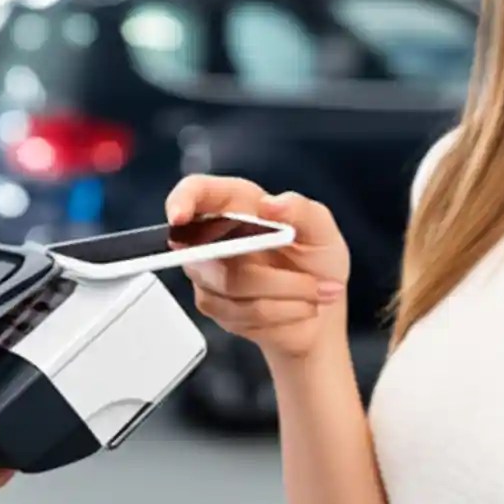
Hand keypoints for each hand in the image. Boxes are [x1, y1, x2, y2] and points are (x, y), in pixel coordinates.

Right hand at [165, 176, 350, 360]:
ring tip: (312, 292)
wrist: (320, 309)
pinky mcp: (211, 303)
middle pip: (214, 249)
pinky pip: (238, 311)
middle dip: (270, 273)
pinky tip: (296, 307)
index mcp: (238, 203)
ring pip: (231, 284)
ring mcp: (208, 271)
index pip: (197, 191)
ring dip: (283, 293)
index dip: (182, 200)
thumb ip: (302, 211)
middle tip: (312, 281)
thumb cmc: (316, 261)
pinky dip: (277, 312)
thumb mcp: (323, 230)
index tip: (180, 217)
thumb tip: (271, 204)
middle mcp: (215, 234)